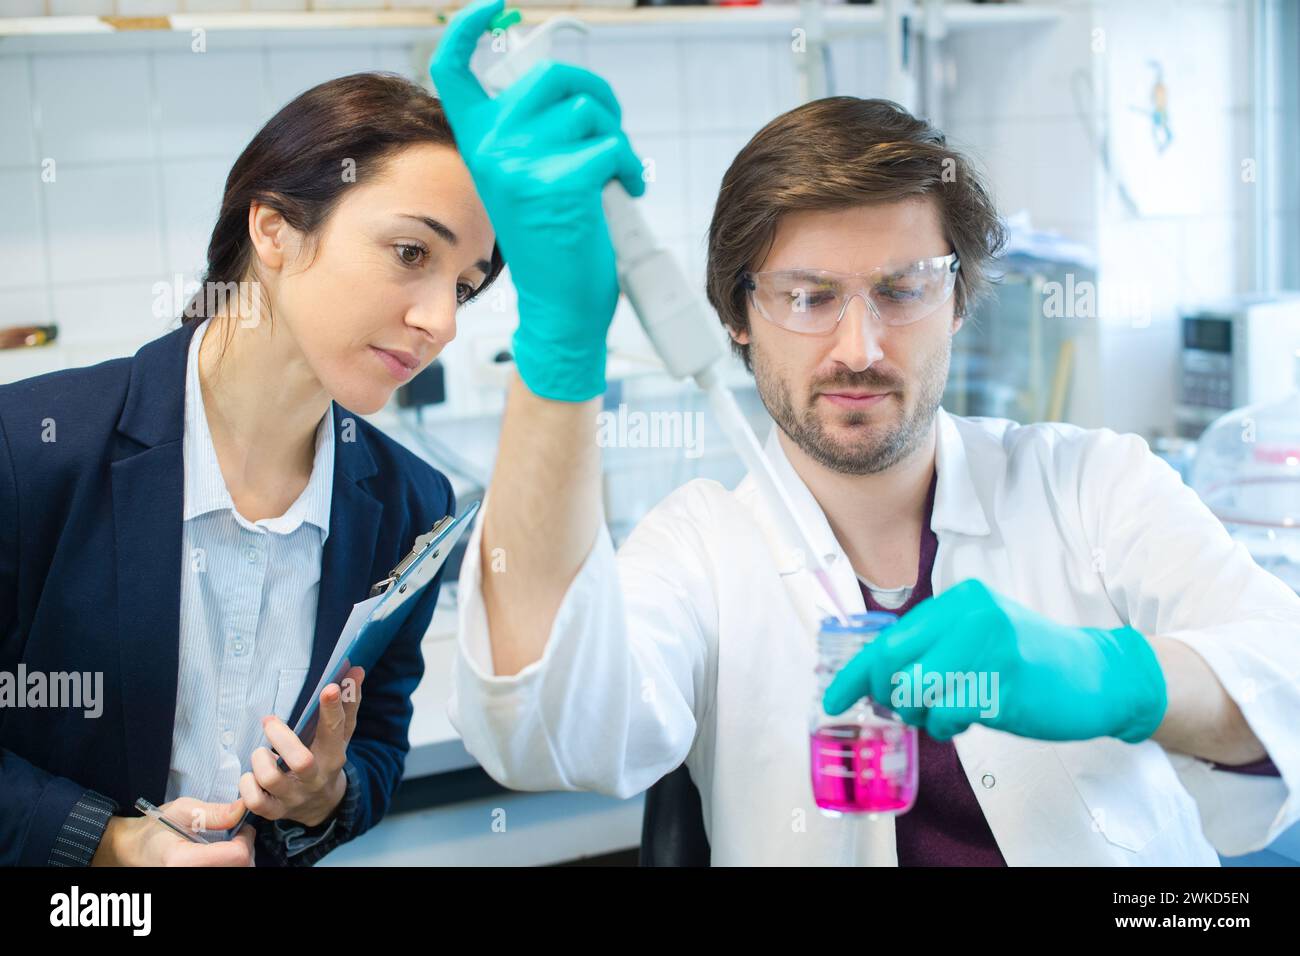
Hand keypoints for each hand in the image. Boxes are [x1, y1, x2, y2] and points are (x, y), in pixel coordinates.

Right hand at [92, 797, 254, 866]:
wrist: (135, 850)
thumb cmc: (155, 829)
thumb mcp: (182, 810)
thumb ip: (214, 813)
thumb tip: (241, 809)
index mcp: (182, 860)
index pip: (236, 856)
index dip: (246, 838)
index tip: (240, 827)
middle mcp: (188, 876)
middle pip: (242, 867)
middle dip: (246, 848)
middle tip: (237, 834)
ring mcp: (192, 882)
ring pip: (239, 873)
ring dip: (241, 858)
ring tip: (230, 844)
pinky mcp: (201, 882)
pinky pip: (228, 875)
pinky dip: (233, 864)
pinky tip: (224, 856)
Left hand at [239, 666, 363, 827]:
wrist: (322, 804)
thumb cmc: (327, 758)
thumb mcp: (341, 735)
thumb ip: (348, 703)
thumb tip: (355, 670)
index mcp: (334, 755)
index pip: (336, 730)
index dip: (332, 708)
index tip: (329, 687)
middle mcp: (315, 777)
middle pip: (301, 761)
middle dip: (281, 738)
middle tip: (270, 721)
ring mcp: (294, 796)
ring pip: (272, 780)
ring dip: (260, 760)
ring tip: (261, 752)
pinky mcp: (275, 810)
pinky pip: (256, 802)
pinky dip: (247, 786)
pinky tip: (251, 776)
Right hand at [430, 0, 645, 401]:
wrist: (559, 308)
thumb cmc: (553, 243)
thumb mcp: (528, 178)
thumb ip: (532, 134)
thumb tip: (573, 91)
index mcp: (477, 144)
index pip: (452, 69)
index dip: (468, 26)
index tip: (498, 7)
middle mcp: (490, 150)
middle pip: (550, 75)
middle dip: (596, 94)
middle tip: (609, 130)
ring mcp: (520, 166)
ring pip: (588, 109)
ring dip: (615, 136)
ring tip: (614, 171)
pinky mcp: (558, 185)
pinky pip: (610, 145)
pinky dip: (630, 165)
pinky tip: (627, 189)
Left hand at [823, 578, 1167, 742]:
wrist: (1097, 675)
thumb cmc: (1030, 661)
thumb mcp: (978, 636)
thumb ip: (932, 646)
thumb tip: (875, 677)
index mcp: (959, 601)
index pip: (889, 639)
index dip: (855, 674)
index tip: (834, 699)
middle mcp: (971, 615)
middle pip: (893, 665)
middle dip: (889, 696)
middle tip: (908, 710)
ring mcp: (989, 646)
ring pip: (918, 693)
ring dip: (925, 715)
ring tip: (950, 712)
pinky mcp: (1005, 683)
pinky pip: (950, 714)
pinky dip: (951, 725)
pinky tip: (972, 717)